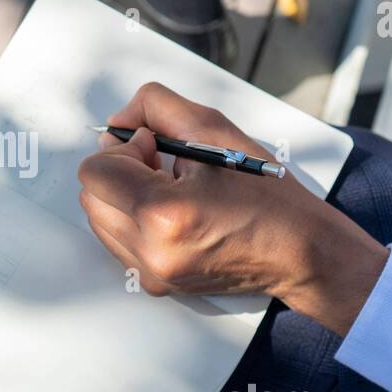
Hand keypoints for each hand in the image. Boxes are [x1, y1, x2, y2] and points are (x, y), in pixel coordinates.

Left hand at [76, 82, 388, 335]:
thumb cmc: (267, 194)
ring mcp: (151, 273)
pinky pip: (118, 241)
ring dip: (122, 194)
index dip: (120, 149)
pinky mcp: (156, 284)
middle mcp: (152, 251)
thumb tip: (120, 119)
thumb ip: (157, 107)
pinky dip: (132, 219)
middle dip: (118, 170)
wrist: (300, 253)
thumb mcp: (216, 130)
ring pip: (100, 219)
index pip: (95, 172)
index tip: (152, 146)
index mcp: (165, 214)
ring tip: (168, 186)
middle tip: (159, 162)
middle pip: (91, 196)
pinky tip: (171, 210)